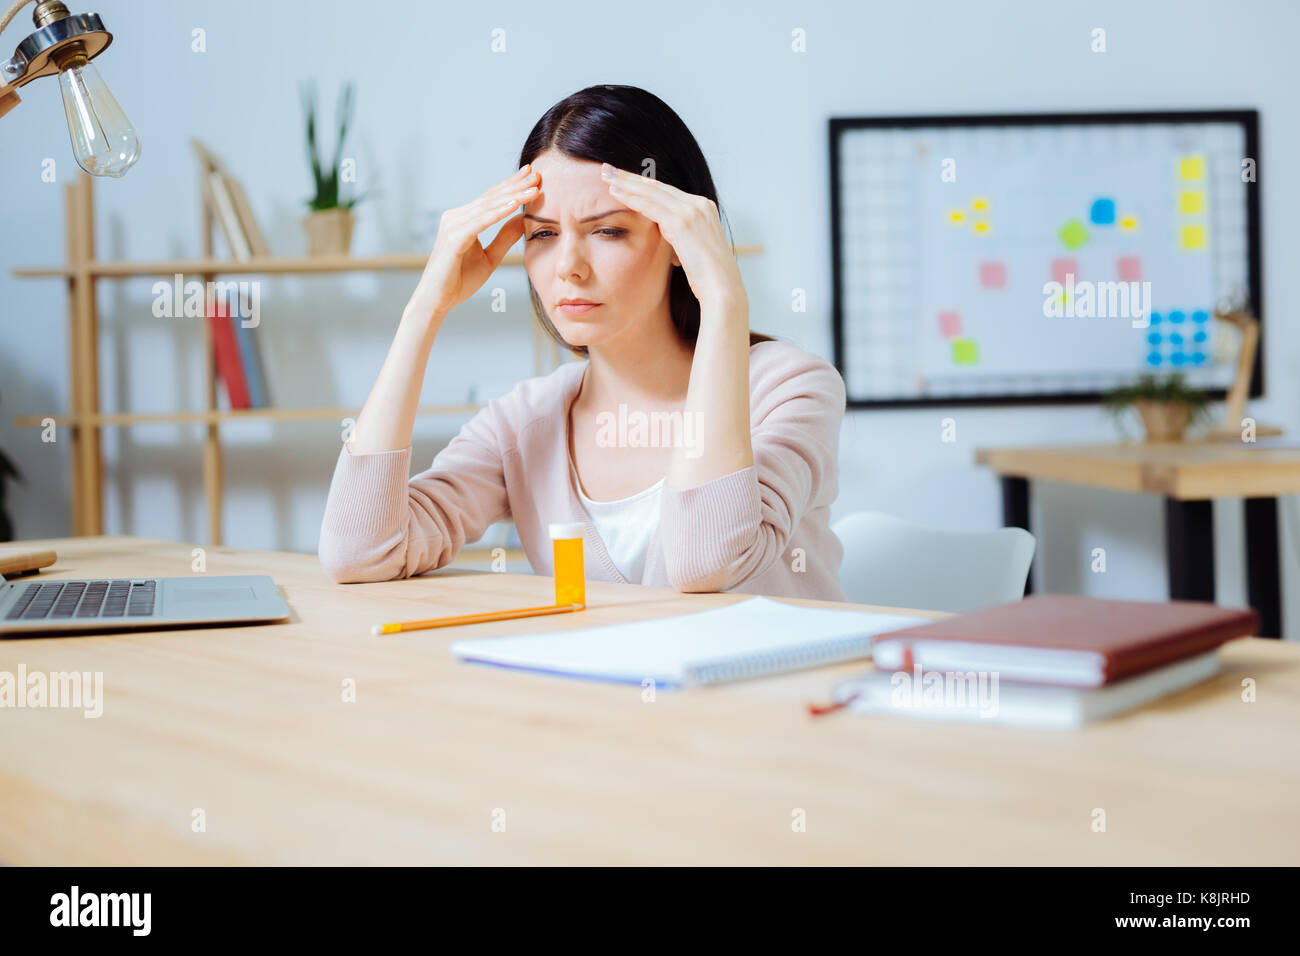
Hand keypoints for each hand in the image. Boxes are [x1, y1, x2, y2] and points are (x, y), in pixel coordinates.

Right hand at [408, 165, 538, 321]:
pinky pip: (480, 222)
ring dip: (512, 196)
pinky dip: (498, 213)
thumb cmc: (459, 281)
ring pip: (488, 206)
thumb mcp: (490, 257)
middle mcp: (456, 217)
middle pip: (491, 197)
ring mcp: (453, 225)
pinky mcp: (454, 238)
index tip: (533, 176)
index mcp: (464, 220)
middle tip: (536, 173)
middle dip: (515, 185)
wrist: (438, 301)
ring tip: (533, 188)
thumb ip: (504, 237)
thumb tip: (522, 219)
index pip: (492, 199)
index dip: (512, 186)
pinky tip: (514, 204)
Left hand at [599, 162, 745, 309]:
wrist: (722, 288)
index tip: (624, 179)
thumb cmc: (708, 276)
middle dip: (630, 177)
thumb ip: (681, 235)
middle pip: (658, 186)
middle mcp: (700, 204)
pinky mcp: (682, 223)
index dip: (643, 184)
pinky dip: (631, 198)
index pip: (667, 191)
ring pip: (651, 192)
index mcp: (704, 208)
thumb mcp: (695, 248)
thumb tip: (667, 234)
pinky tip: (614, 193)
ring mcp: (692, 211)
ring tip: (606, 176)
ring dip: (626, 183)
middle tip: (608, 169)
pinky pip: (650, 207)